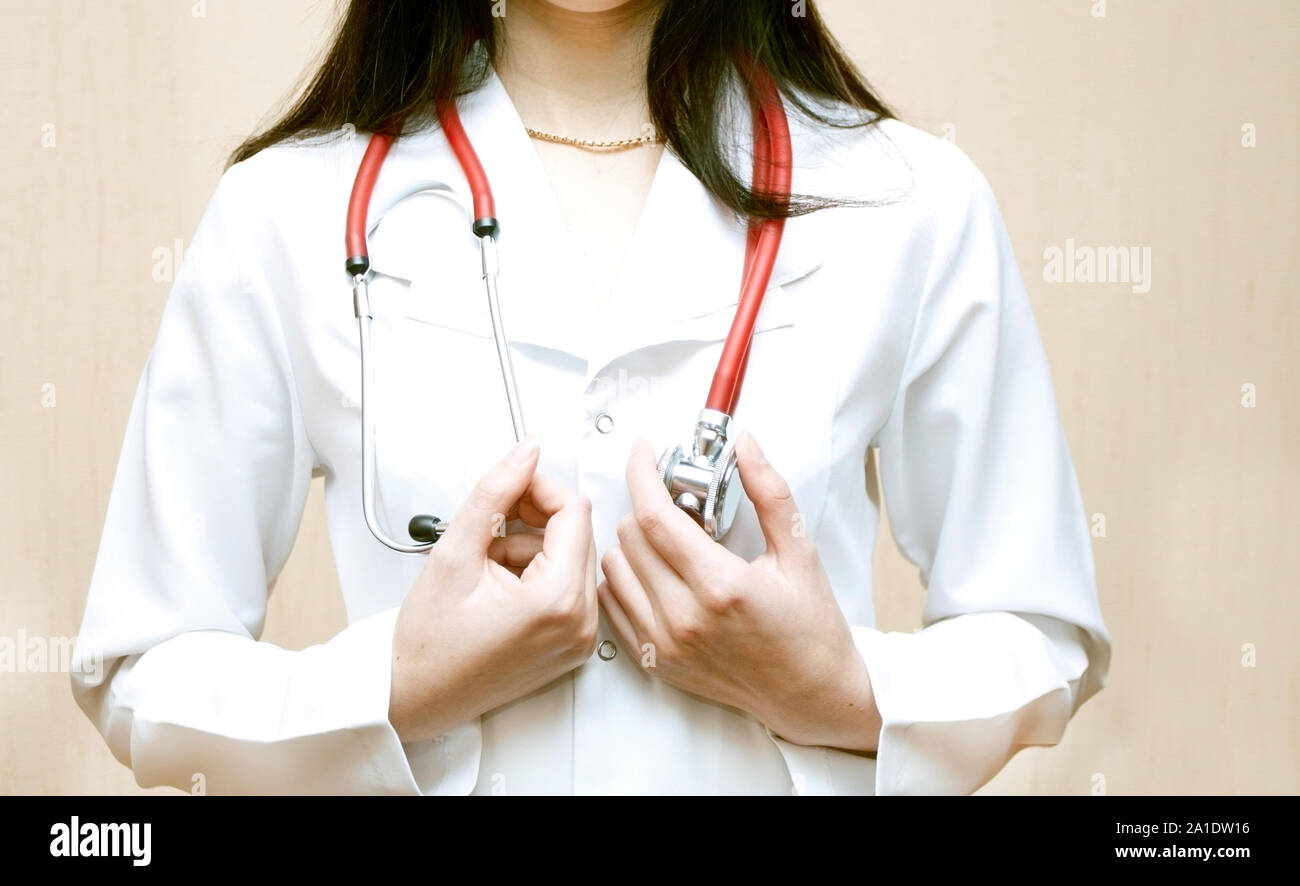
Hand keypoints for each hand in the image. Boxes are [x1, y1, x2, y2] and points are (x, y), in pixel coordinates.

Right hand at [389, 436, 597, 742]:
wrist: (415, 697)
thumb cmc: (427, 644)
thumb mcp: (455, 553)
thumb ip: (494, 493)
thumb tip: (525, 452)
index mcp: (557, 601)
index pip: (574, 511)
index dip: (540, 487)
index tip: (510, 486)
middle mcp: (580, 623)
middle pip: (579, 533)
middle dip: (536, 518)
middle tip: (491, 522)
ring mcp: (580, 638)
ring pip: (573, 557)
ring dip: (533, 546)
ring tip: (487, 562)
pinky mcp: (572, 644)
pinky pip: (570, 587)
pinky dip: (539, 572)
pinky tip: (500, 582)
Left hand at [598, 434, 880, 752]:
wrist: (811, 695)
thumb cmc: (810, 628)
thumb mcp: (799, 552)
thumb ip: (769, 492)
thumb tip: (746, 445)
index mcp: (721, 586)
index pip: (655, 517)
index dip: (641, 475)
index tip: (642, 452)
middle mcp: (685, 618)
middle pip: (629, 537)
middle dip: (647, 507)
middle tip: (676, 504)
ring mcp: (665, 643)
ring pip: (613, 569)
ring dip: (632, 544)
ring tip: (668, 542)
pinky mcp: (655, 661)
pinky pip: (613, 605)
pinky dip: (626, 580)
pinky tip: (657, 574)